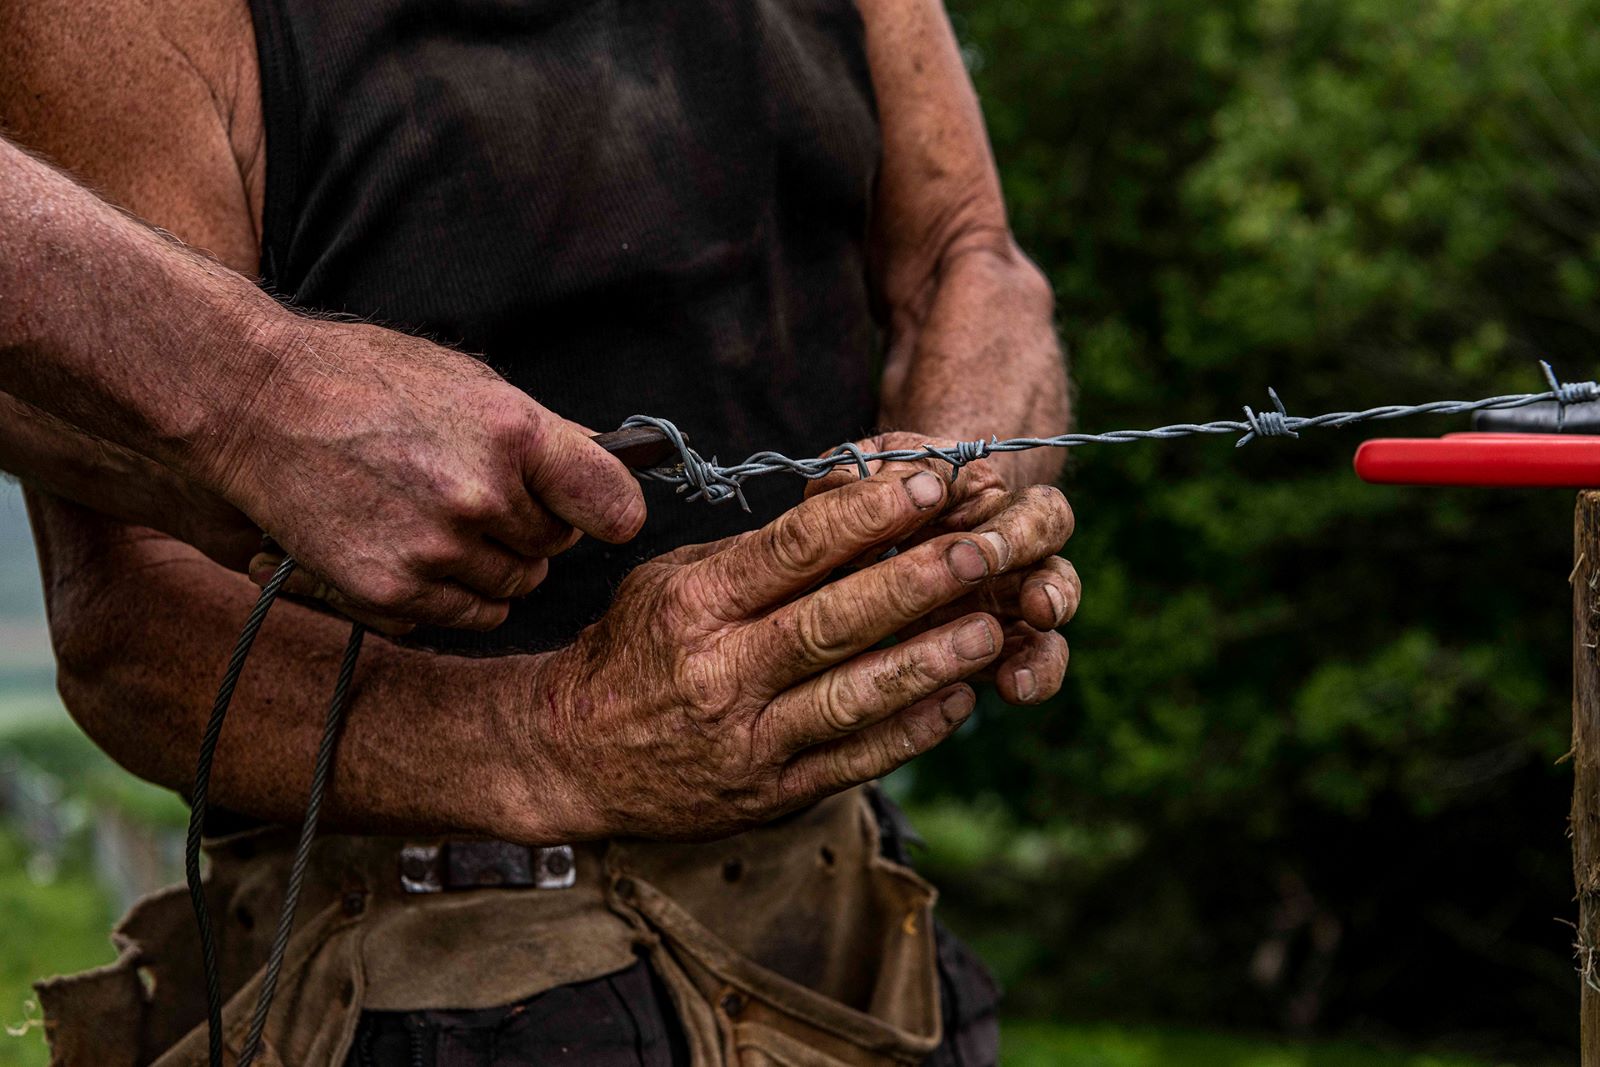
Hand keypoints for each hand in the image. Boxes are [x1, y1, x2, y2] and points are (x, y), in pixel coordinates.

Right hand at [207, 319, 646, 631]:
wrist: (255, 407)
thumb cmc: (363, 381)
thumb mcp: (465, 382)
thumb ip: (541, 432)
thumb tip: (610, 461)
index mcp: (514, 433)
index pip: (613, 503)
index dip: (609, 513)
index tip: (602, 515)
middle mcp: (482, 497)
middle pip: (555, 547)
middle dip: (532, 528)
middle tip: (483, 498)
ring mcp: (436, 551)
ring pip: (514, 587)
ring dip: (494, 565)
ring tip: (442, 520)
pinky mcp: (392, 593)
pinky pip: (463, 617)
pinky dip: (452, 595)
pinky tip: (415, 550)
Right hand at [499, 457, 1073, 840]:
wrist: (569, 755)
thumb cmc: (631, 650)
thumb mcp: (672, 580)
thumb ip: (756, 554)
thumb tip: (850, 509)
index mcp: (694, 605)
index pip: (794, 550)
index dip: (868, 515)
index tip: (928, 484)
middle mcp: (720, 673)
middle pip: (835, 620)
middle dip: (916, 581)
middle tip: (981, 548)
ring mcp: (746, 741)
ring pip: (853, 697)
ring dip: (929, 661)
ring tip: (988, 628)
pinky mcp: (767, 795)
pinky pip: (852, 762)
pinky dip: (908, 731)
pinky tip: (955, 700)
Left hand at [805, 432, 1079, 704]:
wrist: (870, 537)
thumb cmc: (877, 492)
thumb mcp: (872, 467)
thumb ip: (867, 470)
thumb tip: (863, 481)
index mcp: (991, 507)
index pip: (1038, 510)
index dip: (1021, 530)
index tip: (986, 549)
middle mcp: (1010, 557)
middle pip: (1056, 568)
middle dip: (1049, 588)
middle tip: (1033, 603)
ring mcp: (1003, 607)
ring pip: (1051, 623)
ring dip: (1045, 646)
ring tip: (1024, 670)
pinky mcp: (987, 652)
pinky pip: (1027, 668)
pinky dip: (1031, 678)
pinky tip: (1012, 689)